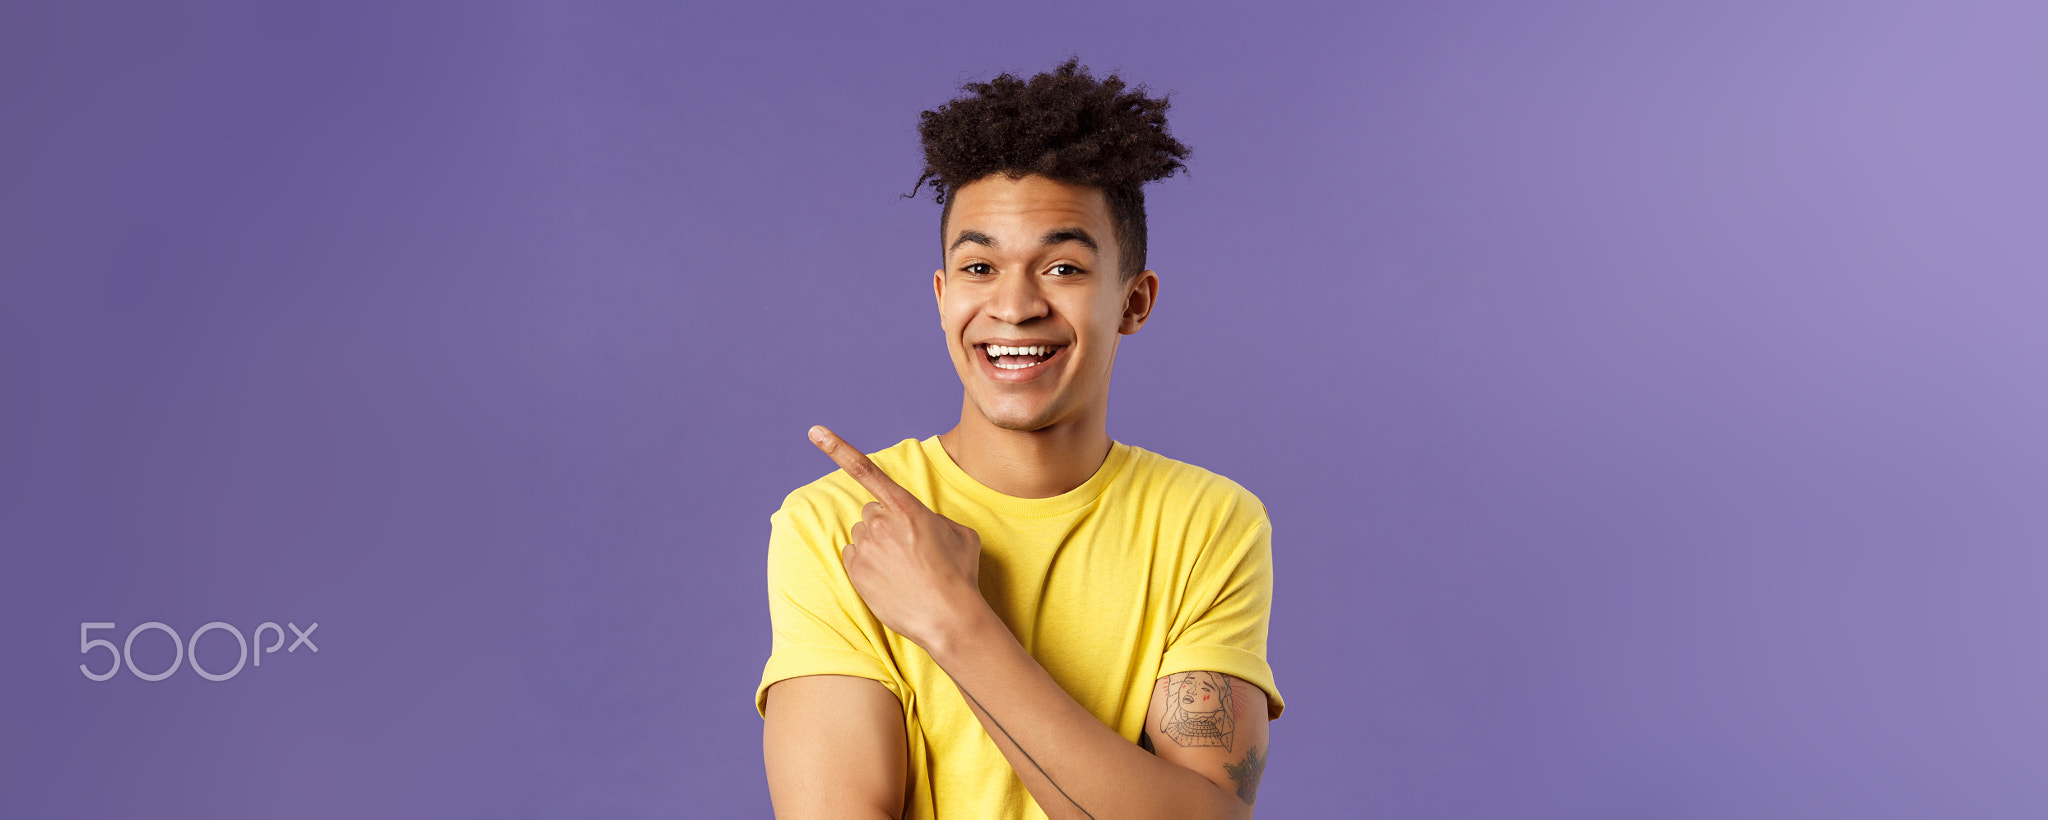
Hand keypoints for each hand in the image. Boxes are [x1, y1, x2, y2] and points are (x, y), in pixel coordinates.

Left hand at [809, 425, 987, 648]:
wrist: (949, 616)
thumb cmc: (960, 575)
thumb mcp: (960, 533)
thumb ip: (935, 518)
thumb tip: (925, 523)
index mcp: (906, 507)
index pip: (867, 470)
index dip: (837, 448)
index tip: (815, 432)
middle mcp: (880, 522)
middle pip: (871, 512)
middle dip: (885, 525)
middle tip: (910, 551)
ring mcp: (865, 548)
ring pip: (862, 536)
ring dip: (877, 547)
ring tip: (904, 571)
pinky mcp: (855, 572)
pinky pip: (853, 558)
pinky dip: (867, 566)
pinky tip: (890, 581)